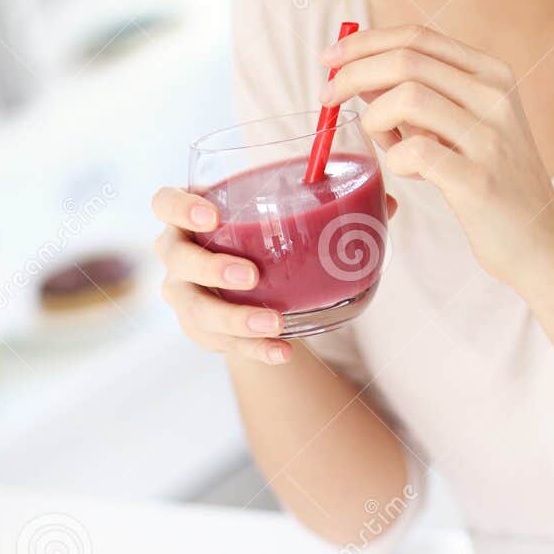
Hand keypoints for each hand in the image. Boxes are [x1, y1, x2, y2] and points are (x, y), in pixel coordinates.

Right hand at [151, 186, 398, 364]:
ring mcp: (185, 294)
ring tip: (274, 323)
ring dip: (234, 317)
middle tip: (250, 275)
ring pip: (195, 307)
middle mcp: (179, 253)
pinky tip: (283, 351)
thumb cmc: (271, 241)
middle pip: (175, 256)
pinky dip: (254, 348)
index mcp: (194, 214)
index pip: (165, 201)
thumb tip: (387, 201)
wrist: (259, 293)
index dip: (180, 207)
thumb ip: (335, 206)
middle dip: (210, 266)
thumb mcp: (292, 219)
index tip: (211, 216)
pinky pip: (222, 343)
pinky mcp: (201, 331)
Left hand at [319, 24, 553, 294]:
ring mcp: (490, 137)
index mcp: (492, 74)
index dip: (365, 42)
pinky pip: (415, 152)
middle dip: (352, 74)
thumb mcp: (466, 125)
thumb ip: (422, 96)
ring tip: (380, 141)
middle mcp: (495, 96)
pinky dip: (396, 158)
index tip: (330, 58)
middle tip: (327, 96)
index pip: (418, 36)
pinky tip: (407, 171)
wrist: (542, 238)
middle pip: (406, 60)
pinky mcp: (479, 179)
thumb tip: (360, 76)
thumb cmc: (493, 180)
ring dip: (375, 118)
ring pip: (407, 97)